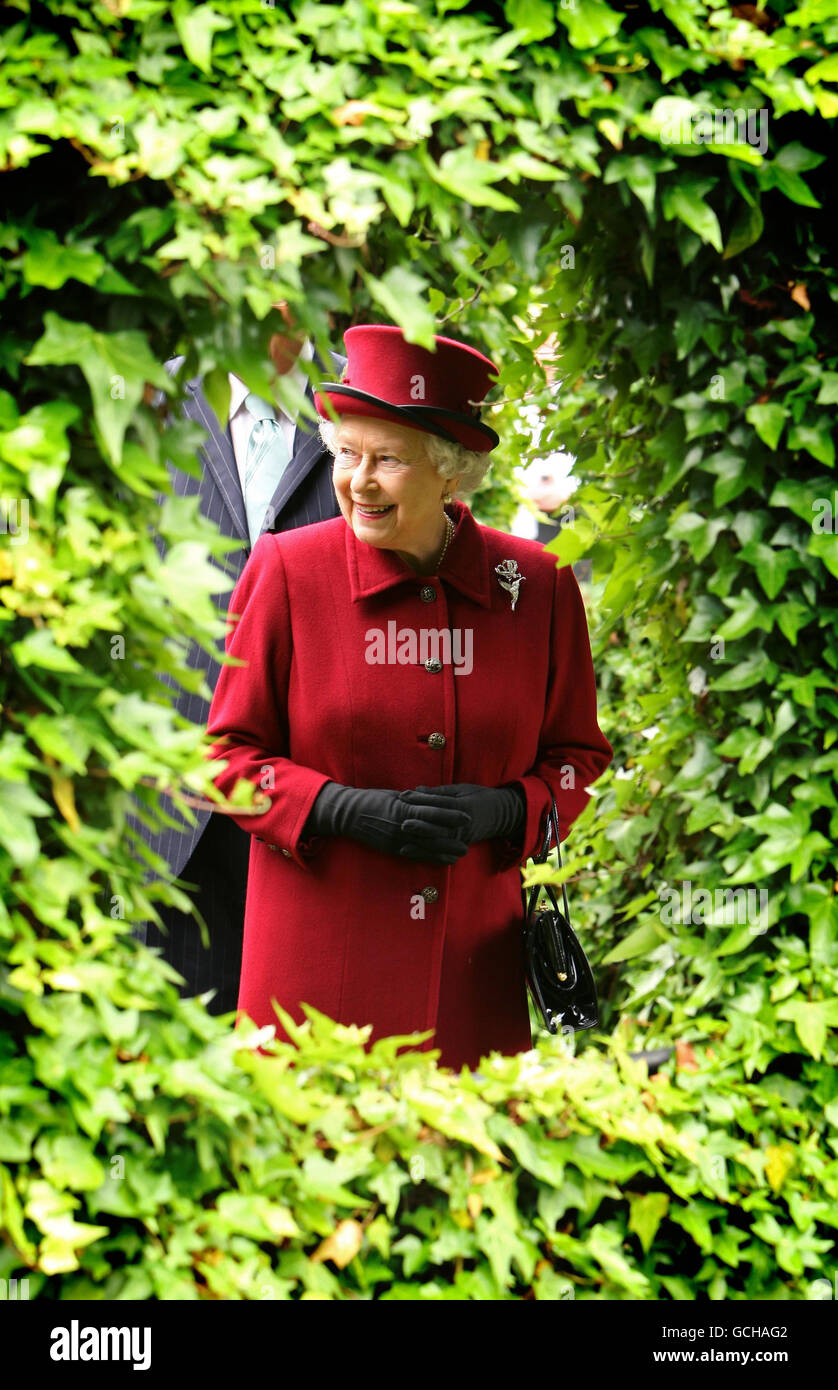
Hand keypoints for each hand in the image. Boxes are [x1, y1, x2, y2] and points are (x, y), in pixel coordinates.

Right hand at [304, 783, 469, 863]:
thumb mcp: (394, 796)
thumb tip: (430, 798)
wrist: (348, 814)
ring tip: (461, 853)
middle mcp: (402, 825)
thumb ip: (413, 800)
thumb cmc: (372, 800)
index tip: (467, 817)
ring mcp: (397, 839)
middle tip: (469, 841)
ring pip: (426, 846)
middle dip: (452, 837)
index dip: (451, 815)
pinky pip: (414, 854)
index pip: (432, 811)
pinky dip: (430, 858)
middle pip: (433, 832)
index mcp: (404, 808)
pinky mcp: (392, 848)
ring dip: (445, 850)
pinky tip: (443, 860)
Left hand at [402, 783, 525, 843]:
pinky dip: (429, 855)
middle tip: (402, 824)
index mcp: (463, 806)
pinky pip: (444, 852)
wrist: (503, 814)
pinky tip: (416, 855)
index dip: (420, 799)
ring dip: (422, 846)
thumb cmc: (480, 796)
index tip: (403, 795)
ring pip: (441, 843)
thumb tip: (416, 789)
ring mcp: (463, 837)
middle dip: (420, 826)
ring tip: (404, 846)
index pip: (438, 803)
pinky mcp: (462, 845)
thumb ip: (439, 792)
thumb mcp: (462, 789)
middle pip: (439, 827)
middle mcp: (463, 824)